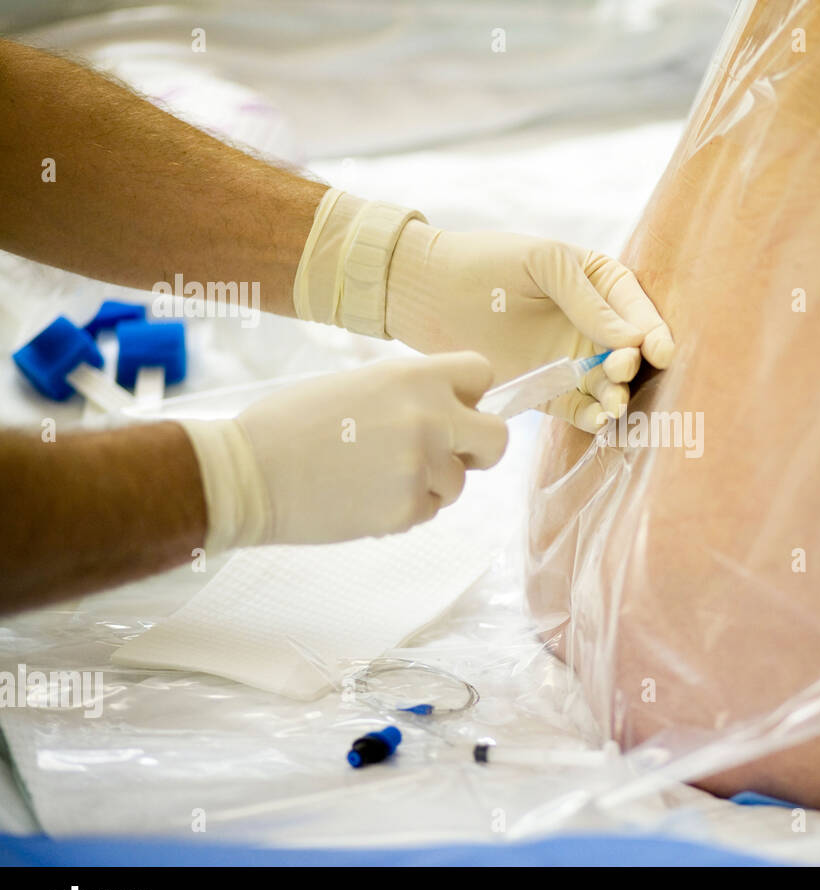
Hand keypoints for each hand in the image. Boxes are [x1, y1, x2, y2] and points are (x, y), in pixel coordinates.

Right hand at [179, 352, 507, 549]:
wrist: (247, 473)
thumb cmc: (292, 424)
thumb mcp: (359, 385)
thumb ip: (411, 394)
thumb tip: (452, 410)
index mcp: (415, 376)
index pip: (482, 374)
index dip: (472, 394)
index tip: (458, 409)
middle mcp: (429, 417)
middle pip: (497, 438)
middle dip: (478, 450)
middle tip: (450, 456)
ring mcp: (422, 465)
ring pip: (458, 483)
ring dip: (429, 484)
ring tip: (373, 476)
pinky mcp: (407, 508)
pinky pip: (427, 511)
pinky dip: (402, 510)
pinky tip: (361, 498)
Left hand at [291, 189, 674, 432]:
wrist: (429, 291)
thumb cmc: (487, 262)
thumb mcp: (544, 264)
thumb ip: (588, 300)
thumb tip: (633, 341)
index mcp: (601, 285)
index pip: (639, 311)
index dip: (653, 332)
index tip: (656, 351)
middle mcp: (594, 326)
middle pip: (632, 354)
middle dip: (633, 365)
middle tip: (619, 368)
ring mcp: (573, 361)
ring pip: (610, 386)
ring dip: (617, 396)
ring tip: (611, 402)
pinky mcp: (548, 391)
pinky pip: (581, 410)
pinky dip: (592, 418)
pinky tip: (597, 419)